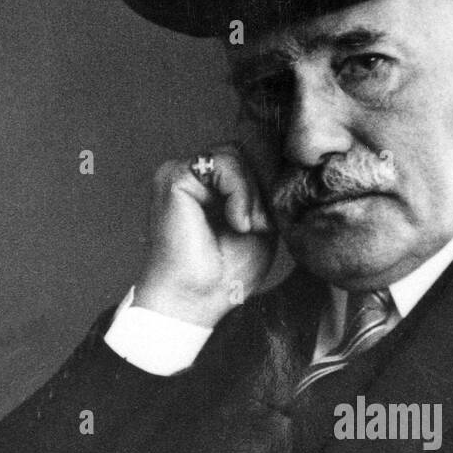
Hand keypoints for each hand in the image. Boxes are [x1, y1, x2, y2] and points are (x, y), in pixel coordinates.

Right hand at [135, 147, 276, 326]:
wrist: (195, 299)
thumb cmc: (225, 273)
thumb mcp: (259, 224)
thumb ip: (262, 193)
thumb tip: (277, 161)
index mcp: (210, 188)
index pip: (247, 161)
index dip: (266, 184)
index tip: (270, 220)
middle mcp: (193, 177)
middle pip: (243, 153)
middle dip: (260, 189)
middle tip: (259, 227)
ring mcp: (181, 174)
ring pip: (235, 155)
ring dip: (252, 194)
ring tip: (247, 228)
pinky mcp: (174, 177)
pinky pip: (223, 163)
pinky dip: (241, 193)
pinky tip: (237, 223)